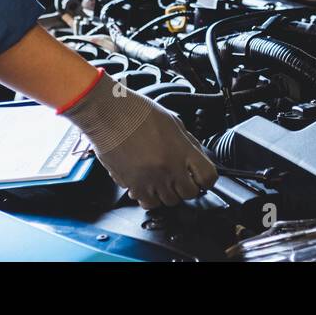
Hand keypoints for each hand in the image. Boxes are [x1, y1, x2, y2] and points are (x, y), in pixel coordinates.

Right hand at [59, 72, 218, 208]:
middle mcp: (168, 167)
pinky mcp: (133, 185)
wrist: (108, 114)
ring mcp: (150, 179)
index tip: (199, 177)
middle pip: (189, 194)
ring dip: (167, 192)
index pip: (208, 177)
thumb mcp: (172, 120)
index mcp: (181, 150)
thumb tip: (196, 157)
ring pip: (169, 201)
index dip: (206, 179)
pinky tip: (146, 183)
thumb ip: (187, 142)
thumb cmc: (136, 111)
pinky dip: (149, 197)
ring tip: (160, 178)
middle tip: (178, 177)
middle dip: (186, 186)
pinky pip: (148, 203)